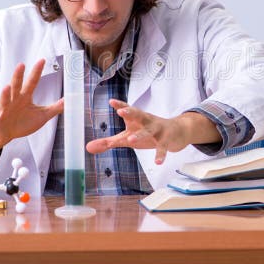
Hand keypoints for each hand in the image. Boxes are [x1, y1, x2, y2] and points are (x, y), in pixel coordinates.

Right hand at [0, 59, 63, 165]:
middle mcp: (13, 100)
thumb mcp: (42, 116)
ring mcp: (3, 111)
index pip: (32, 82)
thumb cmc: (23, 122)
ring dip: (4, 94)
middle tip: (21, 65)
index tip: (42, 60)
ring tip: (6, 87)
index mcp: (24, 98)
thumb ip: (55, 108)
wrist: (5, 134)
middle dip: (18, 76)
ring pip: (3, 101)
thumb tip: (69, 100)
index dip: (36, 72)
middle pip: (16, 86)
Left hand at [86, 99, 220, 164]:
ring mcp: (157, 129)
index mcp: (136, 118)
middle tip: (121, 112)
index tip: (111, 101)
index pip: (127, 109)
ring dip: (141, 134)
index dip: (120, 105)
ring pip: (149, 130)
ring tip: (130, 140)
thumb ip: (108, 142)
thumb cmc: (148, 133)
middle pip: (138, 114)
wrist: (176, 131)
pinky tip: (158, 162)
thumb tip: (87, 147)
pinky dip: (160, 154)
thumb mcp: (127, 137)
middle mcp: (146, 120)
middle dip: (130, 112)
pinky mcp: (167, 139)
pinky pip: (163, 146)